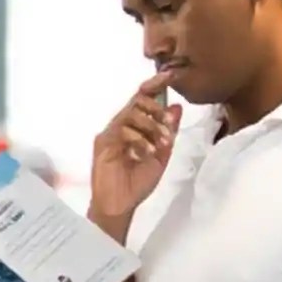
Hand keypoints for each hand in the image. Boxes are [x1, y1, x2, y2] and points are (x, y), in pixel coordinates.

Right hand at [90, 73, 183, 218]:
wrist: (120, 206)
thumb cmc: (137, 183)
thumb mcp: (161, 155)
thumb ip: (168, 132)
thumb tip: (177, 107)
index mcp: (134, 127)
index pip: (143, 99)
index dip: (155, 84)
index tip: (169, 74)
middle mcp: (121, 125)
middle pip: (137, 101)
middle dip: (157, 109)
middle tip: (169, 125)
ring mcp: (110, 133)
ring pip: (131, 113)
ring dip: (151, 125)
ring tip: (161, 143)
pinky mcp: (103, 143)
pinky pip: (122, 130)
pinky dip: (138, 139)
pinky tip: (146, 152)